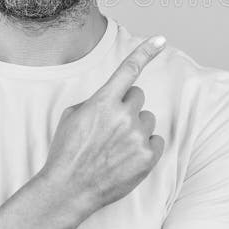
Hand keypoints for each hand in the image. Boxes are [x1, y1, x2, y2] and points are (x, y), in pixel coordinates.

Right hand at [39, 35, 167, 213]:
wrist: (69, 189)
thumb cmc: (67, 151)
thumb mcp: (73, 115)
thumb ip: (98, 101)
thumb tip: (114, 99)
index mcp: (103, 102)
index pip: (128, 69)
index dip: (146, 51)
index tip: (161, 39)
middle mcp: (123, 116)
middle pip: (138, 96)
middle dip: (128, 106)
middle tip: (112, 126)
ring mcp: (137, 137)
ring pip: (148, 119)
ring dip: (136, 127)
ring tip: (116, 146)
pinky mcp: (147, 157)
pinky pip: (157, 141)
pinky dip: (145, 147)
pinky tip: (127, 157)